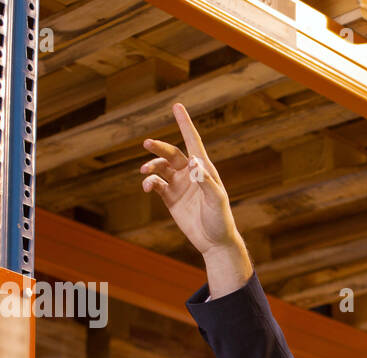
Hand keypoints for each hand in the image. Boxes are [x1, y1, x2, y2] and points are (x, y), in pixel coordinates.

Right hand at [140, 103, 243, 259]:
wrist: (214, 242)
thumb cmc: (221, 220)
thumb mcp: (217, 200)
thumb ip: (206, 181)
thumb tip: (193, 162)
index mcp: (204, 170)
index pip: (193, 142)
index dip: (184, 124)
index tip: (177, 106)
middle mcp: (191, 174)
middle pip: (171, 154)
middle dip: (159, 148)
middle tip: (147, 144)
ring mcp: (179, 186)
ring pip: (161, 168)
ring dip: (151, 167)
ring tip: (145, 172)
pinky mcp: (171, 199)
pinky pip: (156, 185)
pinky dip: (149, 183)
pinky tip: (147, 187)